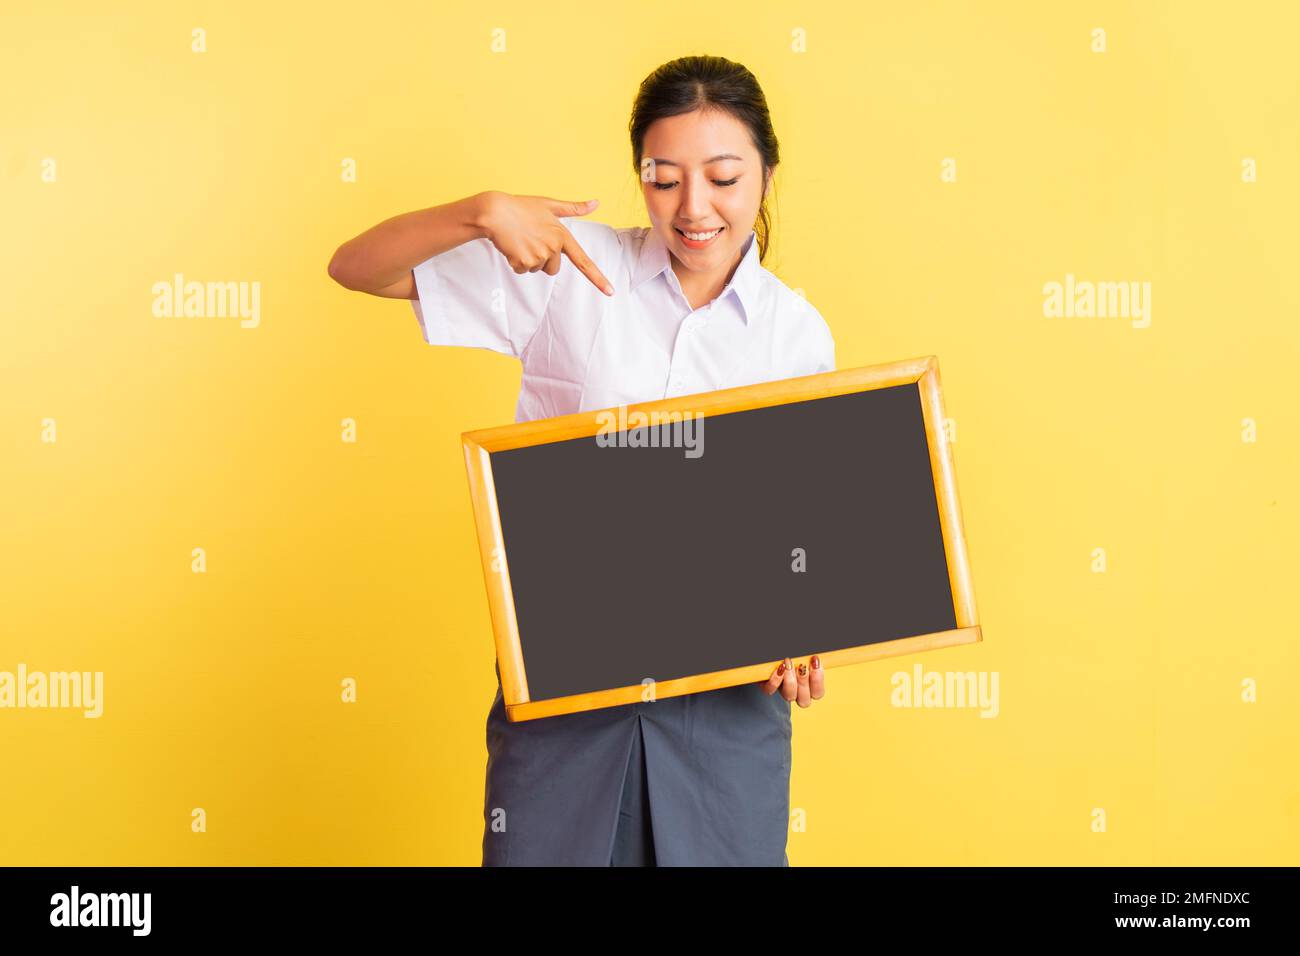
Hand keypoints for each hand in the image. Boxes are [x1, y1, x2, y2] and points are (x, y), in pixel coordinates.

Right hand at [476, 191, 613, 294]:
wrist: (495, 212)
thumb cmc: (521, 207)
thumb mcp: (549, 205)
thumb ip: (574, 208)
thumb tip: (596, 202)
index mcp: (562, 235)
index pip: (584, 261)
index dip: (598, 278)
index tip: (611, 292)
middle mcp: (554, 247)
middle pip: (553, 269)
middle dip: (542, 259)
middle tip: (529, 239)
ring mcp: (539, 255)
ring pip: (536, 269)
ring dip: (527, 259)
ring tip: (520, 240)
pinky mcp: (524, 262)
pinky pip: (522, 270)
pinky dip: (515, 261)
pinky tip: (511, 245)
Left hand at [760, 656, 825, 706]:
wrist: (771, 655)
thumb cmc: (790, 654)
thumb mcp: (802, 655)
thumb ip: (809, 657)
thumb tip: (816, 656)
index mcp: (807, 684)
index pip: (817, 693)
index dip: (818, 680)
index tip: (815, 661)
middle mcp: (795, 690)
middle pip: (805, 700)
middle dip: (804, 681)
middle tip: (801, 665)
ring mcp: (781, 690)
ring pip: (789, 696)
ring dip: (791, 681)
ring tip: (789, 663)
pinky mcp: (766, 686)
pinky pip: (770, 690)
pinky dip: (775, 680)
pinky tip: (778, 668)